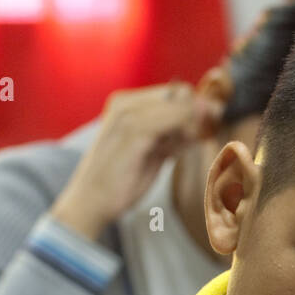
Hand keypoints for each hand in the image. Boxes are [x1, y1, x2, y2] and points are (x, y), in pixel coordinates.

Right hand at [52, 78, 228, 240]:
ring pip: (180, 108)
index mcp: (127, 103)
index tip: (202, 132)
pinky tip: (174, 152)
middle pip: (181, 95)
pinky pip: (173, 122)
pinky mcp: (133, 133)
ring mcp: (128, 115)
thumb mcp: (151, 152)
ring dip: (190, 129)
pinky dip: (182, 137)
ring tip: (176, 152)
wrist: (90, 202)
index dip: (196, 110)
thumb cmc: (120, 179)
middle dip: (196, 117)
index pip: (176, 92)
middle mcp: (126, 103)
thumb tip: (204, 121)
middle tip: (192, 142)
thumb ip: (173, 135)